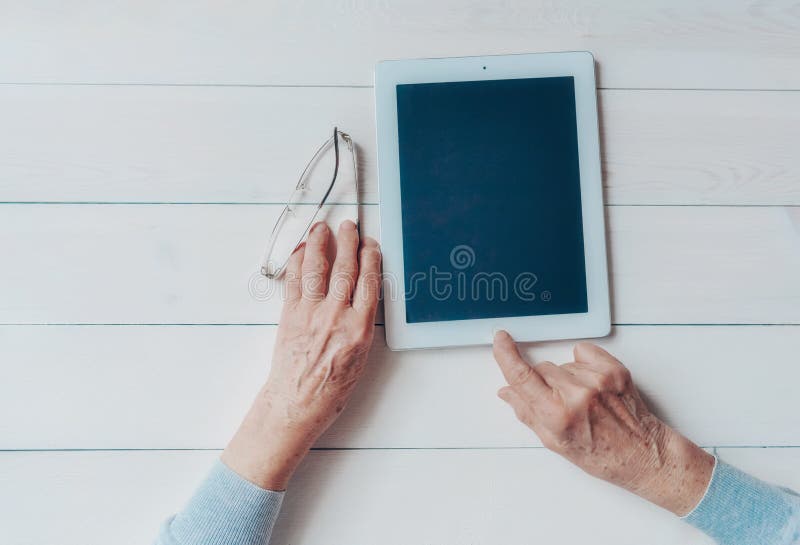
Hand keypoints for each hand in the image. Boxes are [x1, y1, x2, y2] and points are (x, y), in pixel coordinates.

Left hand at [222, 220, 380, 489]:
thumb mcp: (361, 359)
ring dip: (320, 244)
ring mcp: (311, 313)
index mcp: (359, 328)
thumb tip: (362, 299)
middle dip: (348, 242)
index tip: (371, 244)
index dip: (370, 257)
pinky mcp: (290, 315)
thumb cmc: (331, 389)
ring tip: (322, 228)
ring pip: (317, 269)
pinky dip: (297, 262)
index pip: (368, 281)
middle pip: (345, 269)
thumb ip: (361, 325)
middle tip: (349, 226)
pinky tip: (301, 250)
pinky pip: (294, 281)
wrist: (298, 403)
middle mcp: (336, 316)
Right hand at [492, 331, 713, 515]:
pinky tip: (592, 384)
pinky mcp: (614, 370)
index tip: (500, 340)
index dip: (506, 355)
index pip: (522, 376)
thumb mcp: (555, 443)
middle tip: (560, 403)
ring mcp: (597, 379)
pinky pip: (584, 352)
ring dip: (567, 377)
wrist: (642, 455)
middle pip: (542, 368)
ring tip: (583, 400)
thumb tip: (507, 391)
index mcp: (557, 415)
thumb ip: (528, 413)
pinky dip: (584, 364)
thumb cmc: (601, 454)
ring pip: (563, 363)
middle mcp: (577, 394)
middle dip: (544, 382)